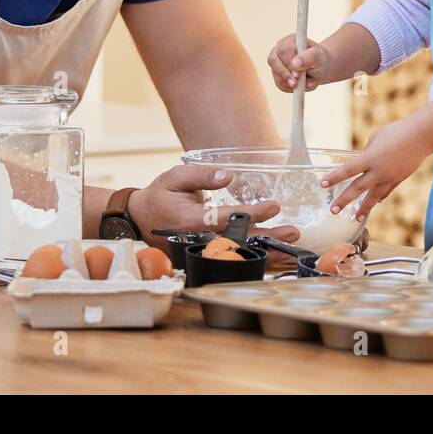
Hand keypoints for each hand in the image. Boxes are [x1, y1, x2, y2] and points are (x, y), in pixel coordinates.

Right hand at [128, 165, 299, 244]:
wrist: (141, 220)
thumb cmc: (160, 196)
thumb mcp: (175, 177)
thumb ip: (201, 175)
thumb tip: (226, 175)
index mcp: (191, 219)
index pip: (226, 218)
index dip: (252, 213)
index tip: (273, 206)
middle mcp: (199, 239)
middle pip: (237, 242)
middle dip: (267, 238)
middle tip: (292, 232)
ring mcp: (202, 250)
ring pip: (237, 254)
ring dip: (265, 251)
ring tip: (288, 244)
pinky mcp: (204, 255)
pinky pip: (231, 258)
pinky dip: (253, 257)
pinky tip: (272, 253)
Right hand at [267, 34, 335, 92]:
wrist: (321, 68)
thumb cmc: (320, 59)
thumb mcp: (318, 57)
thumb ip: (308, 58)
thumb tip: (295, 64)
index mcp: (290, 40)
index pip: (283, 51)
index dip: (289, 63)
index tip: (298, 74)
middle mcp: (280, 48)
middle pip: (273, 61)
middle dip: (286, 75)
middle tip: (297, 83)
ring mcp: (276, 62)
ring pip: (276, 75)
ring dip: (291, 83)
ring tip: (308, 83)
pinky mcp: (277, 74)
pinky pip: (280, 84)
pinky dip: (291, 88)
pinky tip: (301, 85)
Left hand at [322, 115, 432, 221]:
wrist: (422, 136)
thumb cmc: (397, 131)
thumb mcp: (376, 137)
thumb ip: (367, 151)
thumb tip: (364, 160)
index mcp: (370, 158)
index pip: (347, 170)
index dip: (334, 178)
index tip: (322, 185)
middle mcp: (379, 171)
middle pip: (358, 188)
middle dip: (344, 200)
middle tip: (333, 210)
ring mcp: (390, 177)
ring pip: (374, 196)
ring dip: (364, 208)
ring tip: (356, 218)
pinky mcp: (399, 179)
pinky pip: (387, 191)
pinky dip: (379, 197)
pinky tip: (374, 203)